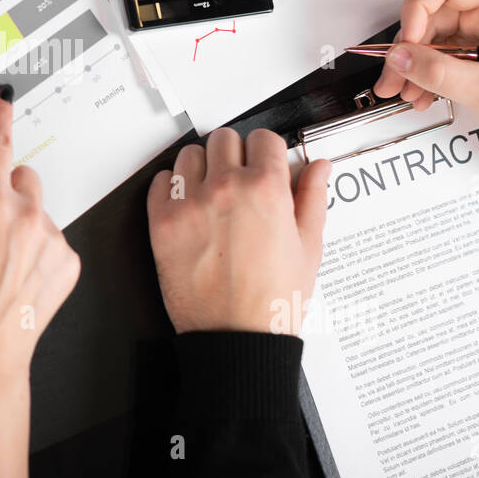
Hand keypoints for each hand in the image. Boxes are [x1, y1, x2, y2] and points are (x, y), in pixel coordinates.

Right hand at [0, 86, 79, 477]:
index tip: (3, 97)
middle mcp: (29, 216)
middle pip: (20, 178)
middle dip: (1, 191)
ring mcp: (54, 239)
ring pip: (37, 209)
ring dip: (20, 222)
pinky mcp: (70, 261)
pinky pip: (52, 237)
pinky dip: (36, 248)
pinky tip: (17, 275)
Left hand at [147, 127, 331, 335]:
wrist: (236, 338)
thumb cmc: (273, 301)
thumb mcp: (308, 247)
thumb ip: (312, 198)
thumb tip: (318, 167)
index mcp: (266, 190)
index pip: (264, 138)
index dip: (267, 152)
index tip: (265, 164)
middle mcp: (226, 189)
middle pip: (225, 139)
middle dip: (236, 155)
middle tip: (240, 179)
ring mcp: (190, 204)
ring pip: (190, 155)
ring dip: (202, 166)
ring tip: (212, 191)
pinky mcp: (162, 223)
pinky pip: (159, 182)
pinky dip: (171, 187)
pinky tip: (187, 204)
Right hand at [372, 0, 478, 151]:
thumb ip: (438, 72)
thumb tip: (400, 57)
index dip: (418, 7)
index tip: (408, 41)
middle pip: (428, 12)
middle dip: (407, 46)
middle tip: (395, 75)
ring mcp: (477, 27)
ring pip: (425, 33)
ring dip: (410, 63)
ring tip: (405, 91)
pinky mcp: (469, 45)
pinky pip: (434, 51)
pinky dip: (421, 71)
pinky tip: (420, 92)